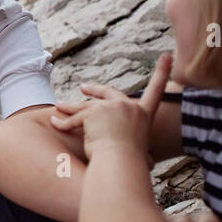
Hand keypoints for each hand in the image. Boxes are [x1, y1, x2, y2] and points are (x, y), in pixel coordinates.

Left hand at [50, 53, 171, 158]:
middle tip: (83, 88)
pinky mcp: (92, 112)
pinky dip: (62, 122)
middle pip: (109, 92)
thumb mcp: (143, 153)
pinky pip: (73, 118)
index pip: (156, 90)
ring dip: (71, 106)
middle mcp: (128, 106)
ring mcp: (110, 107)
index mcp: (144, 114)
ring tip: (61, 106)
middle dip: (95, 89)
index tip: (167, 56)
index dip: (162, 71)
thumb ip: (142, 152)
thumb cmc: (132, 163)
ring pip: (86, 105)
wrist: (121, 162)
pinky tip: (54, 122)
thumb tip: (149, 164)